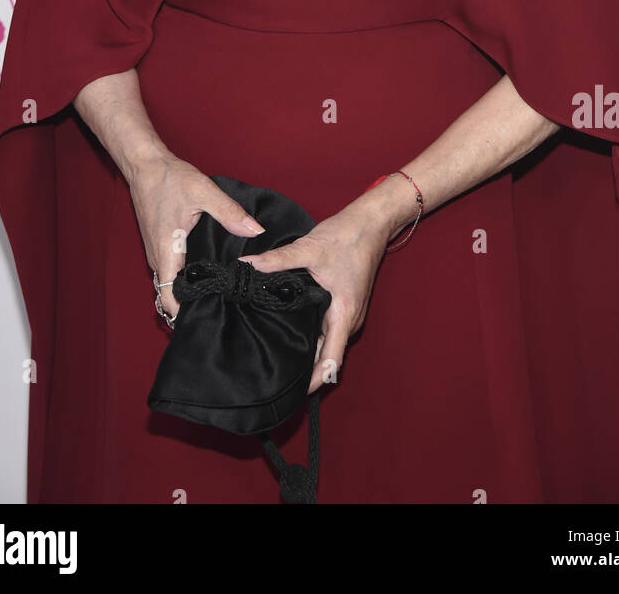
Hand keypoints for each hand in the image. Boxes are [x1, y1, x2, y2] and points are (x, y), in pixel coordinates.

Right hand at [126, 152, 265, 322]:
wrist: (146, 166)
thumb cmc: (170, 179)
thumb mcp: (203, 192)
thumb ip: (229, 213)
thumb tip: (256, 231)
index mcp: (166, 251)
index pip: (170, 296)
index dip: (185, 311)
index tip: (208, 315)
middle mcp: (158, 257)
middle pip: (173, 293)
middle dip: (194, 303)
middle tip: (225, 306)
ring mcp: (157, 251)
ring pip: (172, 281)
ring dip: (190, 289)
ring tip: (221, 292)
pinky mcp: (160, 244)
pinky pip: (172, 269)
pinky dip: (187, 275)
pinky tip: (209, 270)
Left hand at [237, 203, 390, 394]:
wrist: (371, 222)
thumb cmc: (347, 236)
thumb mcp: (309, 248)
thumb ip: (277, 260)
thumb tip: (247, 264)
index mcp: (345, 313)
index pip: (331, 361)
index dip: (314, 381)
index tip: (294, 394)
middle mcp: (349, 319)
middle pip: (328, 356)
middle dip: (306, 371)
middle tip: (275, 378)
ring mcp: (348, 313)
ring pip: (327, 343)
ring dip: (309, 354)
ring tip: (279, 360)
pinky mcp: (345, 305)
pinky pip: (329, 330)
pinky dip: (314, 338)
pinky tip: (292, 332)